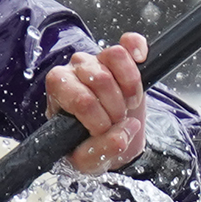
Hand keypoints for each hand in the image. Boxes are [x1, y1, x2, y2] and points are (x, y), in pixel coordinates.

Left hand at [46, 33, 148, 173]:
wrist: (112, 139)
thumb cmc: (91, 146)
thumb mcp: (89, 160)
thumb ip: (101, 151)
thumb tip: (121, 136)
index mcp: (59, 90)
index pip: (81, 97)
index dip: (97, 118)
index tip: (101, 131)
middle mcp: (75, 70)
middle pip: (100, 78)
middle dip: (115, 108)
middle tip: (116, 121)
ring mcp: (98, 59)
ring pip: (115, 57)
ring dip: (130, 88)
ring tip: (127, 104)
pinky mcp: (121, 55)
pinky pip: (130, 41)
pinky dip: (137, 50)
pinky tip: (141, 62)